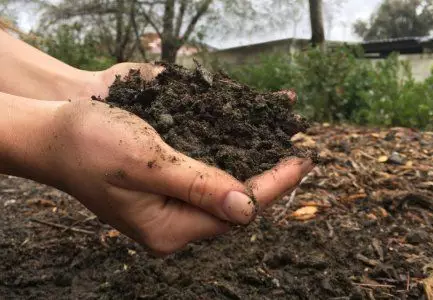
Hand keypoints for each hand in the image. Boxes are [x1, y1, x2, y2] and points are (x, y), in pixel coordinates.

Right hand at [43, 99, 312, 255]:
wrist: (55, 136)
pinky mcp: (164, 194)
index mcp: (168, 228)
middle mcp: (172, 227)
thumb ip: (197, 186)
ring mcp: (168, 212)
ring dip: (252, 173)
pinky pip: (207, 185)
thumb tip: (248, 208)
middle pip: (234, 208)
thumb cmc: (91, 145)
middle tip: (299, 156)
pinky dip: (229, 167)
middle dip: (268, 182)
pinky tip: (245, 151)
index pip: (235, 210)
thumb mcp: (146, 163)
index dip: (273, 186)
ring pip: (223, 196)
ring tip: (281, 152)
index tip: (302, 162)